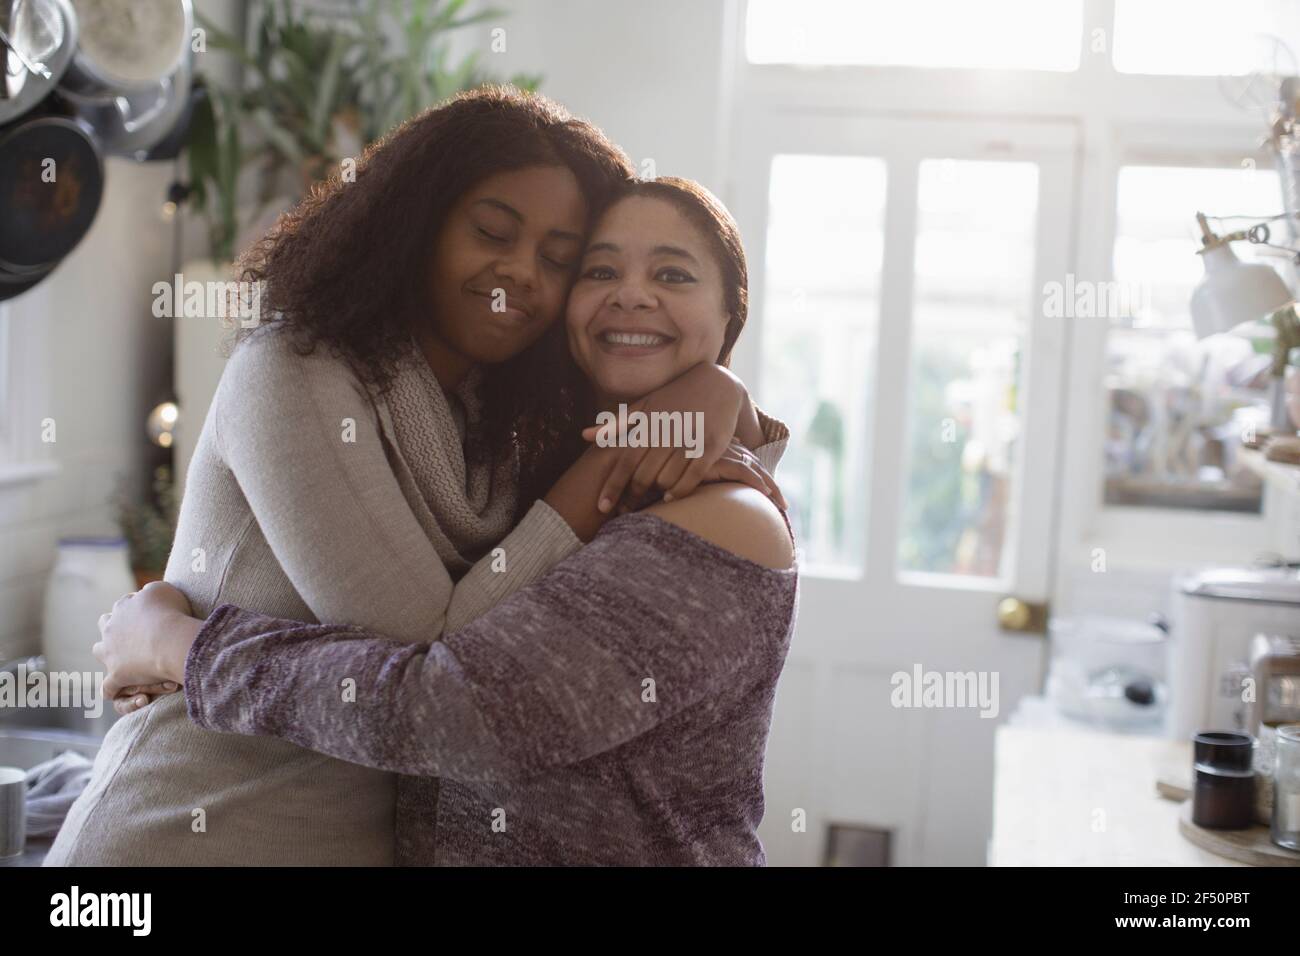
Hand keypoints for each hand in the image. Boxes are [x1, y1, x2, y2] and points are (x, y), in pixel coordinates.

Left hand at [93, 581, 199, 715]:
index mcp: (122, 607)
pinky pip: (108, 688)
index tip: (154, 615)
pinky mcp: (116, 675)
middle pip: (106, 624)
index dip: (139, 610)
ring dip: (108, 652)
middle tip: (137, 633)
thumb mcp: (162, 590)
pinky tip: (118, 690)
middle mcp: (111, 628)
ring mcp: (111, 653)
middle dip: (116, 627)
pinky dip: (112, 690)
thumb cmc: (171, 613)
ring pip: (100, 650)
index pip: (125, 605)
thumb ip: (151, 590)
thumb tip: (145, 594)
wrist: (170, 640)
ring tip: (125, 657)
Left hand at [581, 363, 780, 510]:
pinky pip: (693, 476)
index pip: (625, 460)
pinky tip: (670, 497)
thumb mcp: (645, 405)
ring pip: (667, 478)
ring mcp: (691, 438)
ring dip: (656, 494)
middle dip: (632, 496)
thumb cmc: (675, 397)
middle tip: (626, 510)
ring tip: (648, 501)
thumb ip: (615, 424)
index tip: (602, 507)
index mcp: (649, 423)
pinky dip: (680, 490)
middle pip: (644, 474)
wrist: (718, 383)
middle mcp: (668, 431)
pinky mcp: (712, 445)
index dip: (612, 485)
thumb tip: (584, 436)